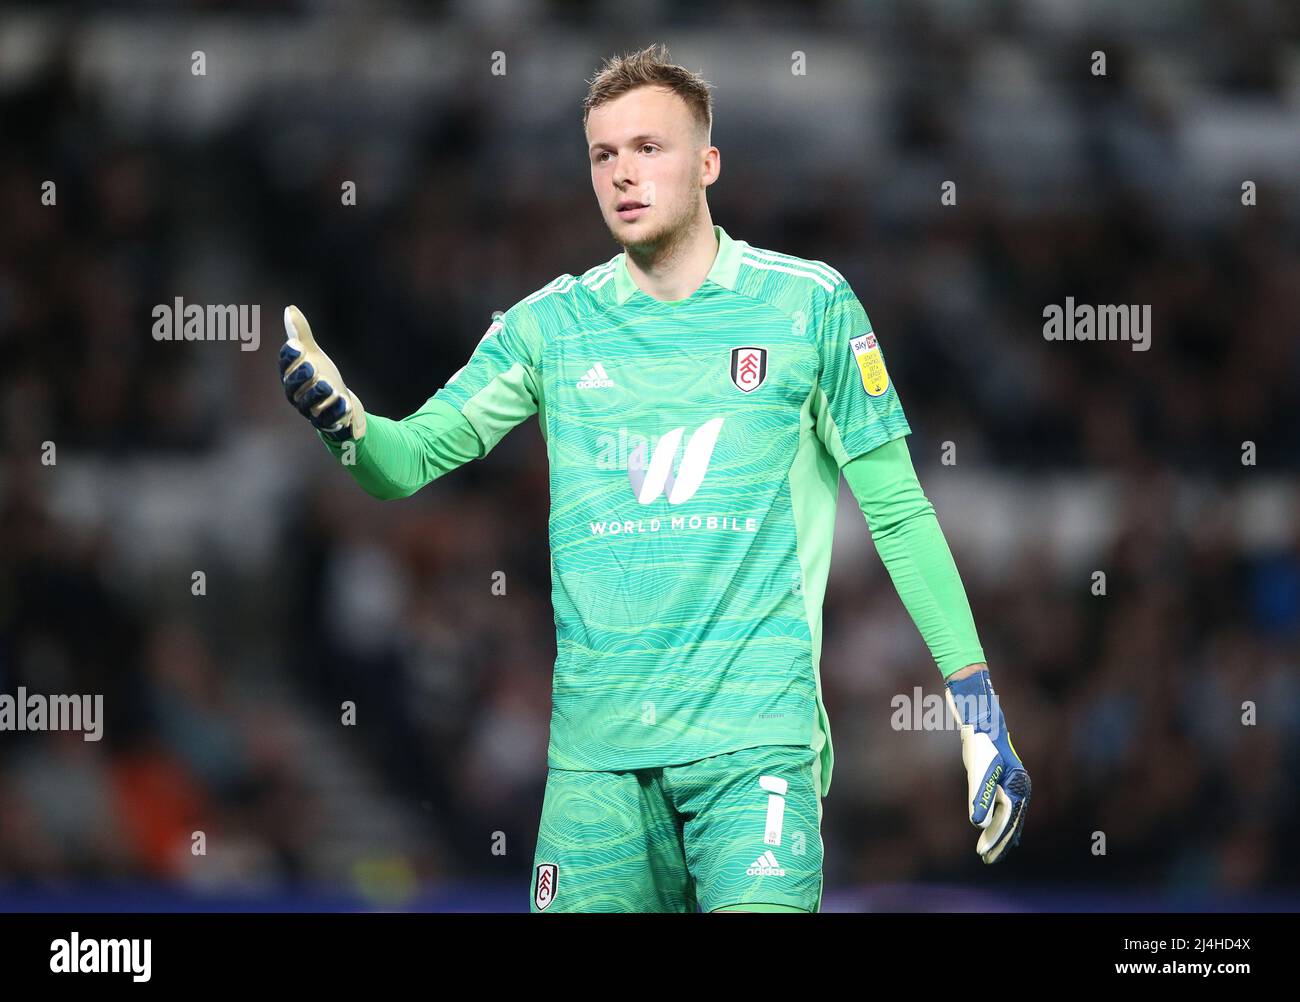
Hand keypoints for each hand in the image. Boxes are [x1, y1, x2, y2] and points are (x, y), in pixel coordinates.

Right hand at [278, 305, 365, 441]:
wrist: (340, 404)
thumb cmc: (321, 376)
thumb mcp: (313, 354)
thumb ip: (301, 335)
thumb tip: (289, 309)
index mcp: (290, 376)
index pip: (285, 366)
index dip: (290, 357)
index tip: (298, 345)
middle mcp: (296, 395)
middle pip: (294, 387)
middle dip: (302, 376)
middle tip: (312, 366)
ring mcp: (311, 411)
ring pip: (310, 405)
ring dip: (319, 395)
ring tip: (329, 386)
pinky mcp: (327, 422)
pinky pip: (329, 420)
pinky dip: (337, 412)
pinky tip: (345, 402)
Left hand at [944, 668, 1030, 863]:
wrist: (982, 721)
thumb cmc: (980, 744)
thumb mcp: (978, 771)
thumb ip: (979, 797)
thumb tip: (979, 824)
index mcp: (1018, 787)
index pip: (1007, 820)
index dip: (995, 839)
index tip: (983, 855)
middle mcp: (1020, 788)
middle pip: (1011, 822)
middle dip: (1000, 842)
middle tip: (986, 860)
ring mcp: (1013, 784)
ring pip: (1010, 816)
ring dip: (1001, 834)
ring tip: (992, 852)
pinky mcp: (1004, 780)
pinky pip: (1007, 808)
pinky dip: (1004, 821)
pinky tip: (999, 828)